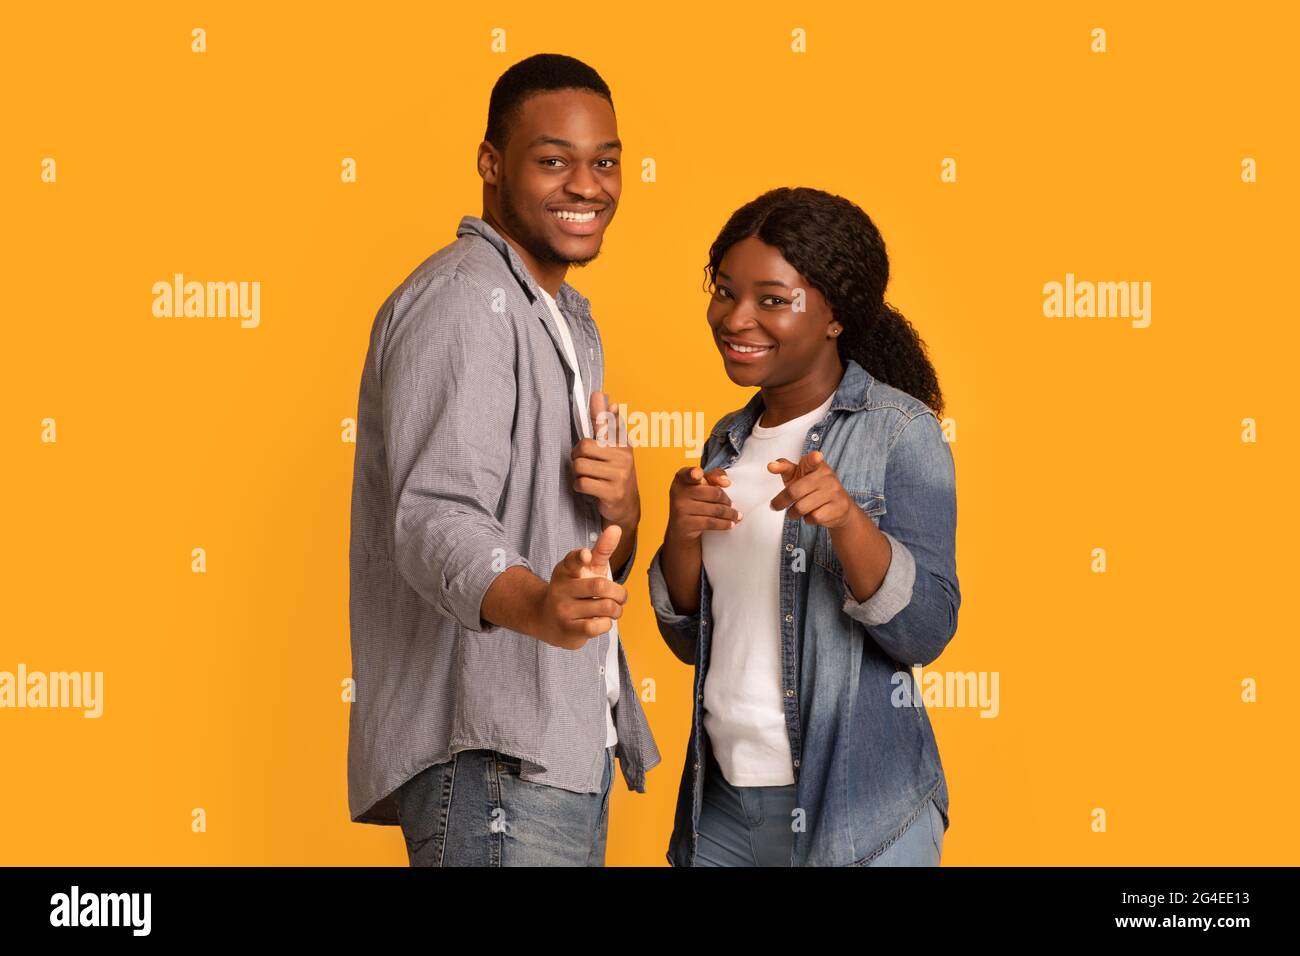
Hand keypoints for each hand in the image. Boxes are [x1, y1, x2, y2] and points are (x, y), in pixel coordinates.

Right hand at [533, 524, 628, 650]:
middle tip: (621, 597)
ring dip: (616, 610)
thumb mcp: (587, 569)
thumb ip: (602, 550)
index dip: (580, 557)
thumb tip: (616, 527)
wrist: (549, 621)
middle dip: (619, 593)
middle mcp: (561, 588)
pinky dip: (607, 624)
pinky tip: (602, 621)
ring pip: (604, 607)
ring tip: (614, 610)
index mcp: (566, 570)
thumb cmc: (575, 591)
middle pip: (599, 586)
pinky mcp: (568, 630)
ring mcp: (563, 610)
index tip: (586, 555)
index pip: (572, 561)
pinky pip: (597, 626)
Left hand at [572, 391, 639, 526]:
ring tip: (587, 476)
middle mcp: (624, 457)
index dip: (601, 409)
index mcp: (623, 444)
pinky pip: (582, 483)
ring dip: (578, 473)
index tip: (596, 393)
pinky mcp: (612, 492)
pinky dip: (579, 486)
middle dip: (577, 456)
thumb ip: (609, 426)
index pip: (610, 423)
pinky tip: (588, 487)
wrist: (627, 506)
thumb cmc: (616, 474)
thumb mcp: (614, 450)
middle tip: (584, 462)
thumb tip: (611, 401)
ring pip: (580, 465)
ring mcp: (619, 475)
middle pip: (583, 446)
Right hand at [666, 464, 741, 544]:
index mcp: (682, 477)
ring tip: (737, 516)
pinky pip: (711, 522)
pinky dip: (724, 524)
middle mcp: (678, 491)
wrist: (680, 526)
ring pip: (715, 510)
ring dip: (730, 514)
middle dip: (727, 500)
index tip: (698, 474)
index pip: (689, 473)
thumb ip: (714, 476)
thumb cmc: (693, 500)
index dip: (693, 473)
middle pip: (714, 493)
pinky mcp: (685, 523)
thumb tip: (726, 482)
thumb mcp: (700, 484)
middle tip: (733, 505)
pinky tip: (731, 524)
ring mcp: (680, 508)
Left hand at [767, 450, 856, 528]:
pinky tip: (812, 514)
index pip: (813, 460)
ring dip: (793, 513)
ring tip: (795, 511)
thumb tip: (771, 465)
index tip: (816, 456)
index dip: (814, 458)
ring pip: (802, 508)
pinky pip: (813, 517)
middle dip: (781, 501)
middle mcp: (827, 477)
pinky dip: (807, 519)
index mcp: (816, 465)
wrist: (839, 505)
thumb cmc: (813, 487)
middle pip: (794, 491)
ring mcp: (834, 492)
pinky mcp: (838, 507)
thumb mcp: (798, 475)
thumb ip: (784, 468)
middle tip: (775, 505)